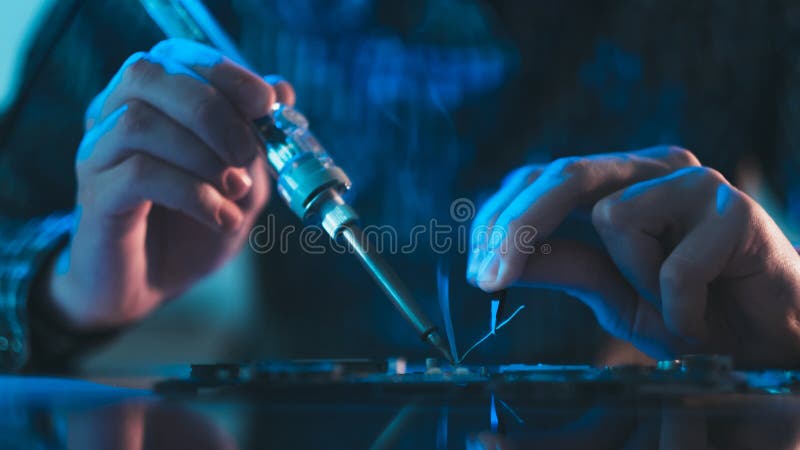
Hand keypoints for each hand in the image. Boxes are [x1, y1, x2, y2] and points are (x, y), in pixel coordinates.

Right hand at [45, 39, 294, 329]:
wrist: (151, 287)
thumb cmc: (193, 228)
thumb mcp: (243, 182)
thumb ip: (259, 139)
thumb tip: (281, 89)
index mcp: (148, 102)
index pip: (175, 56)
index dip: (225, 73)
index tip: (267, 103)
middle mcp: (112, 117)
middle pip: (150, 77)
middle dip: (214, 112)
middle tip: (249, 155)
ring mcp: (97, 155)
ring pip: (140, 123)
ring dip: (203, 157)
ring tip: (236, 192)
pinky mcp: (94, 197)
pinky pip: (139, 175)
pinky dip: (193, 194)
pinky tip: (220, 218)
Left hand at [467, 146, 799, 366]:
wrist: (768, 337)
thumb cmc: (690, 310)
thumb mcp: (612, 295)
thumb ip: (563, 268)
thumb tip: (497, 259)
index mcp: (616, 181)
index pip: (540, 178)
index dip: (501, 220)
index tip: (476, 272)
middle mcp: (650, 168)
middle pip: (564, 173)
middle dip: (517, 228)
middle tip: (486, 281)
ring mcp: (694, 180)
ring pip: (615, 215)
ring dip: (634, 282)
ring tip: (674, 307)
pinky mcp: (736, 207)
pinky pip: (674, 266)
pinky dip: (680, 309)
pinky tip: (704, 317)